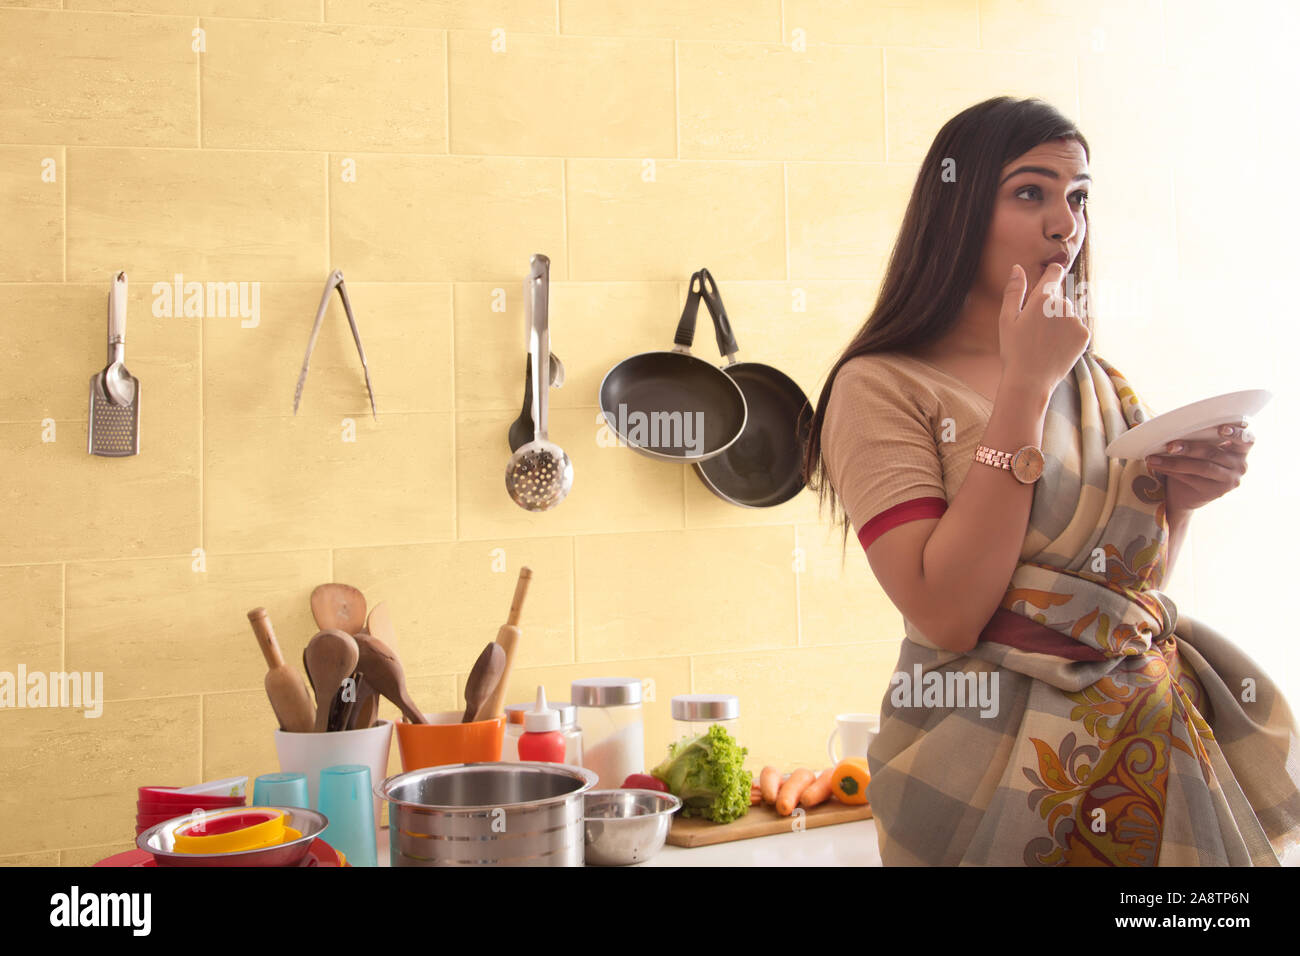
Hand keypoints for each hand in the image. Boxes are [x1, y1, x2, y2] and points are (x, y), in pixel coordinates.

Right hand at [998, 263, 1090, 397]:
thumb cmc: (1014, 350)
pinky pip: (1077, 327)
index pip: (1055, 272)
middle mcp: (1062, 305)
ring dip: (1060, 321)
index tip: (1050, 277)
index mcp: (1042, 299)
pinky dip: (1069, 335)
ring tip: (1045, 342)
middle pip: (1060, 297)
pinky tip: (1056, 347)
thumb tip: (1017, 268)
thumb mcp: (1007, 319)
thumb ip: (1014, 291)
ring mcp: (1076, 320)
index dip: (1053, 273)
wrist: (1030, 380)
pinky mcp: (1085, 334)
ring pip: (1069, 313)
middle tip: (1036, 330)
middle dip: (1051, 307)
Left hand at [1145, 422, 1254, 515]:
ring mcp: (1229, 480)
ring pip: (1202, 467)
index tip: (1222, 429)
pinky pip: (1191, 478)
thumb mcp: (1202, 449)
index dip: (1237, 433)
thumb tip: (1174, 425)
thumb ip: (1201, 438)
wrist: (1186, 494)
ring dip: (1175, 461)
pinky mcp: (1215, 492)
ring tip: (1154, 458)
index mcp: (1240, 450)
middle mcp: (1240, 465)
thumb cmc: (1195, 462)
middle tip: (1169, 445)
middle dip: (1189, 448)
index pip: (1248, 439)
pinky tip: (1157, 465)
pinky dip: (1171, 470)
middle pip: (1213, 452)